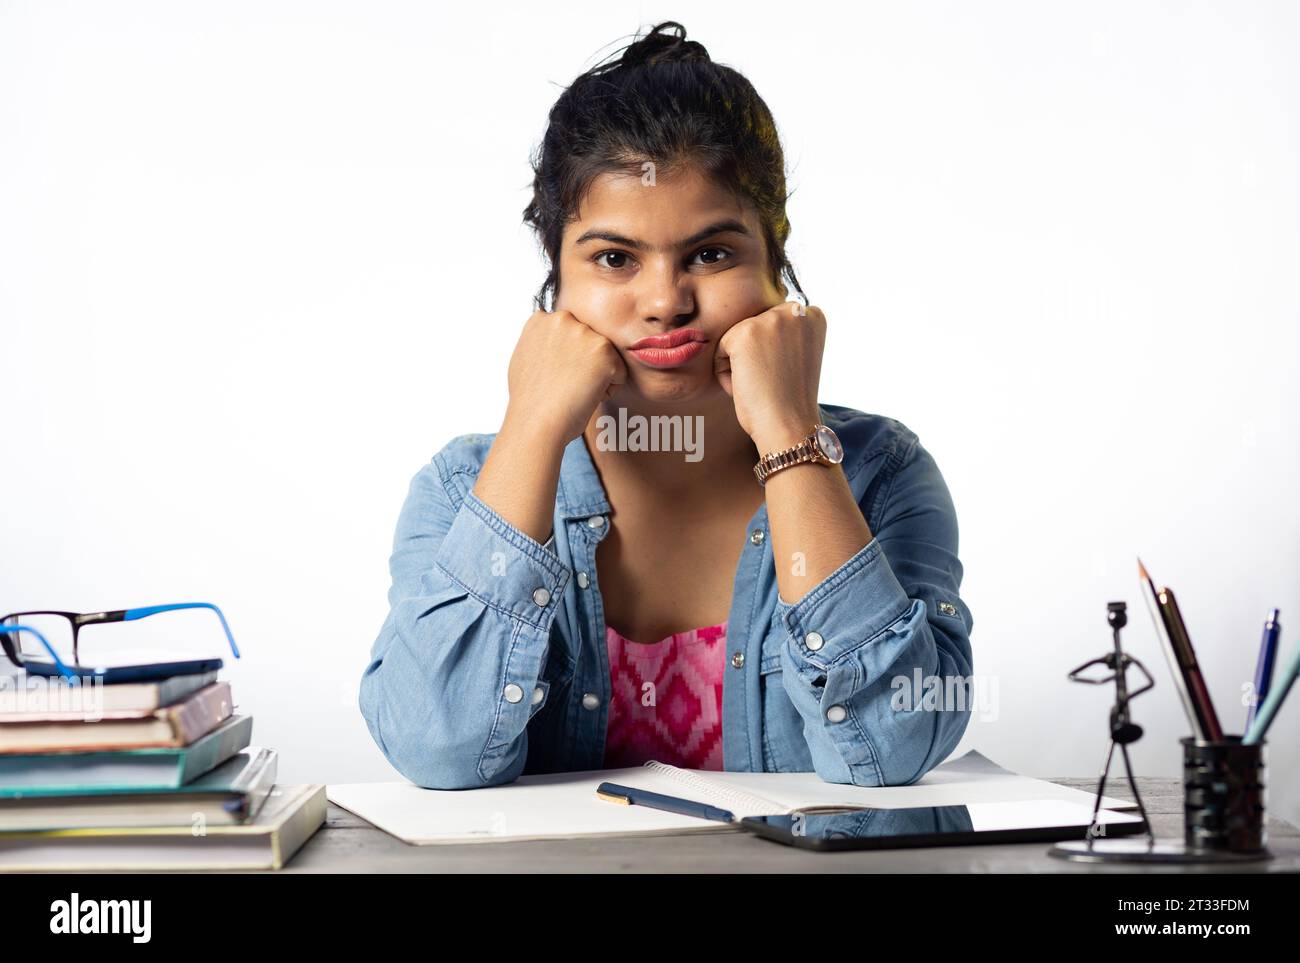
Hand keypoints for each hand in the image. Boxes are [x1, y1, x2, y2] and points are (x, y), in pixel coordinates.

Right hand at [504, 309, 627, 443]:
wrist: (536, 423)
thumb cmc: (530, 402)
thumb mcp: (525, 358)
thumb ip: (541, 342)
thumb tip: (549, 337)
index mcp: (542, 320)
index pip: (571, 335)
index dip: (566, 360)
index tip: (554, 376)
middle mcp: (563, 319)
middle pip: (590, 342)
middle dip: (584, 365)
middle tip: (564, 385)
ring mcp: (584, 333)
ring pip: (606, 357)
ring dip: (597, 376)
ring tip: (573, 391)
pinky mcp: (604, 351)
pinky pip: (619, 373)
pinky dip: (608, 389)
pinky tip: (585, 396)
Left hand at [713, 300, 825, 448]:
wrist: (789, 425)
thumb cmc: (791, 400)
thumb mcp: (798, 356)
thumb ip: (786, 334)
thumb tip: (757, 325)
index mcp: (813, 316)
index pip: (774, 324)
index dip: (776, 355)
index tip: (786, 374)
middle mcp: (794, 311)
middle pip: (754, 328)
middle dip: (757, 357)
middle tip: (773, 382)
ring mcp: (770, 319)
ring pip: (736, 338)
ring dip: (741, 364)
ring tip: (762, 384)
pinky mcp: (745, 332)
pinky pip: (721, 349)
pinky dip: (726, 373)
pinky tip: (748, 385)